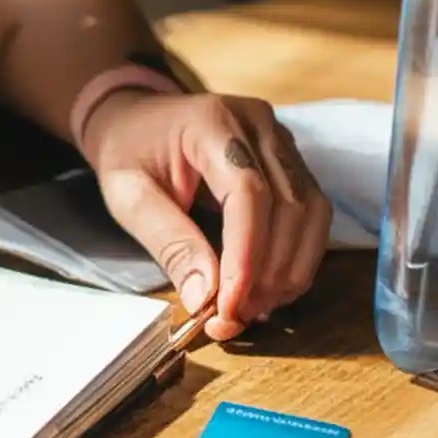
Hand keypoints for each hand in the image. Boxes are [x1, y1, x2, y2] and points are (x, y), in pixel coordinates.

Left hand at [81, 91, 331, 339]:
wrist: (135, 119)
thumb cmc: (127, 153)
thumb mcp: (128, 196)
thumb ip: (168, 241)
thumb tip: (204, 296)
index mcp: (212, 122)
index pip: (248, 192)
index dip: (246, 255)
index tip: (230, 304)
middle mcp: (259, 124)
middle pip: (288, 205)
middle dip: (267, 273)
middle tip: (234, 318)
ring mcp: (281, 140)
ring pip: (310, 213)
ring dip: (288, 270)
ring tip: (252, 310)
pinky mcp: (291, 161)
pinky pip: (310, 213)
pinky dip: (295, 257)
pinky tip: (269, 288)